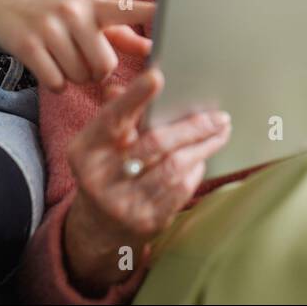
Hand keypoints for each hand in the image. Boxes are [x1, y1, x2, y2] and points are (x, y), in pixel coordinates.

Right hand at [0, 0, 154, 91]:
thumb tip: (153, 50)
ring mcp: (50, 28)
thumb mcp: (87, 13)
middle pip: (105, 66)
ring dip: (74, 78)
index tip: (178, 15)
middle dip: (97, 72)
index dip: (153, 15)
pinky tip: (47, 66)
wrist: (0, 1)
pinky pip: (56, 83)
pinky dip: (55, 84)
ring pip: (80, 77)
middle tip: (83, 59)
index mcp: (94, 5)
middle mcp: (75, 13)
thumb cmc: (54, 9)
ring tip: (63, 58)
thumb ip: (121, 34)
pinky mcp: (28, 46)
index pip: (128, 10)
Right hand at [68, 67, 230, 252]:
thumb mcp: (100, 142)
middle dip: (192, 127)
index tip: (157, 76)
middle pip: (154, 143)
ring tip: (221, 132)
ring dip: (203, 147)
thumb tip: (145, 77)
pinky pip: (181, 190)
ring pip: (174, 167)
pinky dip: (196, 170)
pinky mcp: (147, 222)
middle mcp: (100, 178)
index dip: (135, 96)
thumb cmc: (106, 169)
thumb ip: (118, 110)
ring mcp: (123, 204)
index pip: (112, 118)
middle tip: (218, 116)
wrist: (98, 229)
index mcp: (85, 150)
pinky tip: (202, 158)